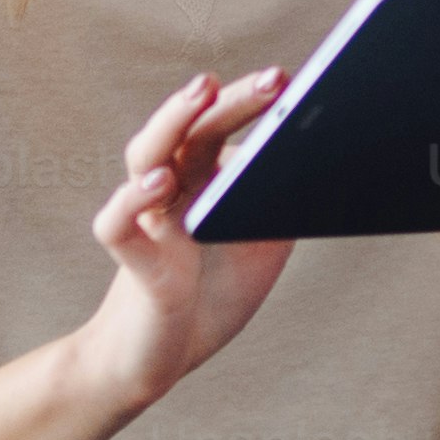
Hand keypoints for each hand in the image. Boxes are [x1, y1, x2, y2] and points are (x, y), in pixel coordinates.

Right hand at [67, 66, 295, 414]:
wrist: (157, 361)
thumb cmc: (210, 298)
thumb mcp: (263, 245)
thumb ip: (282, 203)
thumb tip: (321, 161)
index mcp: (199, 181)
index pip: (219, 127)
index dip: (250, 103)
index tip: (289, 80)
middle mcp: (169, 191)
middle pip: (190, 130)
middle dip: (229, 100)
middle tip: (273, 79)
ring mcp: (148, 223)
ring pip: (146, 156)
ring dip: (173, 120)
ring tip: (204, 91)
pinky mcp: (134, 265)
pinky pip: (119, 226)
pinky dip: (133, 201)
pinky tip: (160, 183)